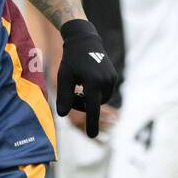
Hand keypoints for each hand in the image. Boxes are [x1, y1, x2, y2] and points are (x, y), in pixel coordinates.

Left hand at [56, 19, 117, 138]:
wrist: (85, 41)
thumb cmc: (71, 60)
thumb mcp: (63, 77)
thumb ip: (63, 96)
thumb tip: (62, 115)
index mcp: (92, 82)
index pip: (92, 108)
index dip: (91, 123)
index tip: (91, 136)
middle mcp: (105, 81)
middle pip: (93, 105)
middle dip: (81, 104)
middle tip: (71, 93)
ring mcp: (111, 79)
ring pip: (99, 100)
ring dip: (88, 99)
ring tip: (78, 87)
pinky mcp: (114, 77)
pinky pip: (104, 92)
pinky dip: (95, 92)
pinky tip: (86, 82)